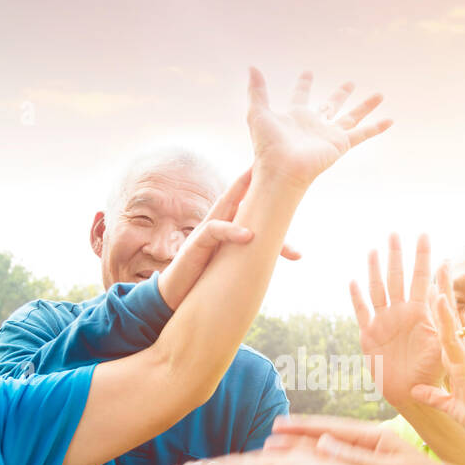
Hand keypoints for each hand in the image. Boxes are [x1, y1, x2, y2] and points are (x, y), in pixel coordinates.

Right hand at [157, 167, 301, 309]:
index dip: (258, 191)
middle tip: (273, 164)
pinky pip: (213, 231)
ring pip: (225, 207)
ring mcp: (204, 234)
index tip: (282, 180)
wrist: (176, 299)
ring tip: (266, 191)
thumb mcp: (234, 267)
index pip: (243, 204)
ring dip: (245, 196)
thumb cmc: (206, 282)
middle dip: (251, 180)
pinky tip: (249, 235)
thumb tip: (289, 258)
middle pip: (234, 196)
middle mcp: (214, 225)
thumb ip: (254, 258)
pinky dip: (231, 231)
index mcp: (225, 229)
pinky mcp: (194, 247)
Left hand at [246, 69, 391, 188]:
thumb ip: (256, 90)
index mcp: (296, 116)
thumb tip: (252, 67)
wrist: (281, 169)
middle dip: (340, 94)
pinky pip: (362, 134)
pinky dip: (376, 128)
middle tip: (350, 83)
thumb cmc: (267, 145)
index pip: (301, 96)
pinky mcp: (341, 144)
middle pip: (331, 105)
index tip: (308, 73)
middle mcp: (315, 125)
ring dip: (366, 106)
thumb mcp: (258, 112)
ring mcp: (329, 135)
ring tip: (380, 95)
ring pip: (352, 116)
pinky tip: (390, 120)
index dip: (304, 84)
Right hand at [265, 414, 426, 459]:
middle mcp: (372, 449)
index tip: (276, 429)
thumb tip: (320, 444)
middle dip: (298, 442)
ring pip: (332, 460)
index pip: (329, 430)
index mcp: (374, 439)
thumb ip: (355, 459)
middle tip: (269, 444)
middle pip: (327, 441)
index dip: (301, 430)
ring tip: (283, 461)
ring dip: (307, 460)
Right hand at [351, 234, 445, 409]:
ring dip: (375, 270)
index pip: (422, 278)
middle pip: (397, 278)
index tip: (424, 234)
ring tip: (375, 250)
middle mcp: (401, 313)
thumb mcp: (442, 343)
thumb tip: (442, 292)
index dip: (423, 256)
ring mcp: (384, 323)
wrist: (413, 394)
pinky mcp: (369, 336)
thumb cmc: (432, 372)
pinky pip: (362, 313)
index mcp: (421, 313)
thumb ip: (440, 319)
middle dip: (397, 256)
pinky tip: (353, 281)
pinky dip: (356, 298)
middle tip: (395, 232)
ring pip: (378, 290)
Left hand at [410, 265, 464, 444]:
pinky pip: (451, 335)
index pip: (443, 329)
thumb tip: (417, 391)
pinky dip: (445, 316)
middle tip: (440, 263)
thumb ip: (435, 397)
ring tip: (439, 265)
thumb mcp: (451, 406)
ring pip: (449, 318)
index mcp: (457, 362)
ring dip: (444, 291)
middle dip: (443, 289)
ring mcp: (464, 356)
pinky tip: (439, 297)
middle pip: (448, 316)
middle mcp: (460, 353)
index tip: (432, 288)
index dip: (437, 309)